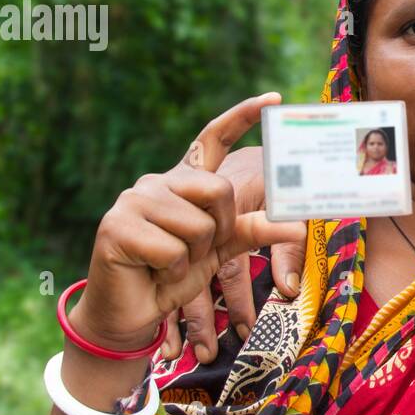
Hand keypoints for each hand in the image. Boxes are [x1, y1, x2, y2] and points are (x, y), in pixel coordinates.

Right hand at [69, 93, 305, 357]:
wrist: (129, 315)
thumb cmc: (174, 277)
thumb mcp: (222, 251)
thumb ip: (253, 230)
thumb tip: (297, 225)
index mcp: (183, 183)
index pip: (214, 139)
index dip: (243, 116)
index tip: (274, 99)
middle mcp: (158, 182)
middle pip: (220, 190)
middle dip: (218, 231)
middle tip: (193, 254)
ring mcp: (134, 199)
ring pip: (198, 225)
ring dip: (192, 258)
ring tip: (166, 265)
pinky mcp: (117, 225)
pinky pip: (173, 250)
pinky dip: (170, 272)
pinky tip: (151, 273)